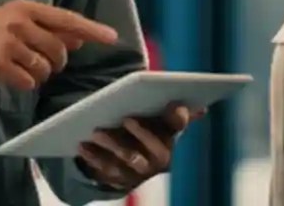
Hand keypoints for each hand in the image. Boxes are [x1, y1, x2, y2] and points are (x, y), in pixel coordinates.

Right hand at [0, 0, 118, 91]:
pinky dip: (22, 84)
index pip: (67, 19)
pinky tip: (6, 77)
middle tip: (33, 61)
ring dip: (37, 75)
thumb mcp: (14, 26)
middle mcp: (19, 21)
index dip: (92, 29)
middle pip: (60, 49)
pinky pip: (28, 82)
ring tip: (17, 68)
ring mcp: (9, 41)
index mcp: (24, 8)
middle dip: (55, 62)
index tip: (113, 37)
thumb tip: (80, 38)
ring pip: (46, 68)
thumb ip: (46, 30)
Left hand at [76, 103, 204, 190]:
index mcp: (172, 138)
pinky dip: (94, 158)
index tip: (174, 104)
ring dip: (113, 145)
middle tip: (127, 118)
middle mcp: (160, 159)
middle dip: (142, 134)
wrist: (130, 161)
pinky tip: (83, 146)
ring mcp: (140, 172)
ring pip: (128, 160)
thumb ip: (171, 114)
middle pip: (154, 148)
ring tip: (96, 131)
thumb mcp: (157, 120)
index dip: (178, 117)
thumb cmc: (146, 131)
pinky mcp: (119, 179)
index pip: (178, 127)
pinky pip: (106, 170)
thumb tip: (200, 109)